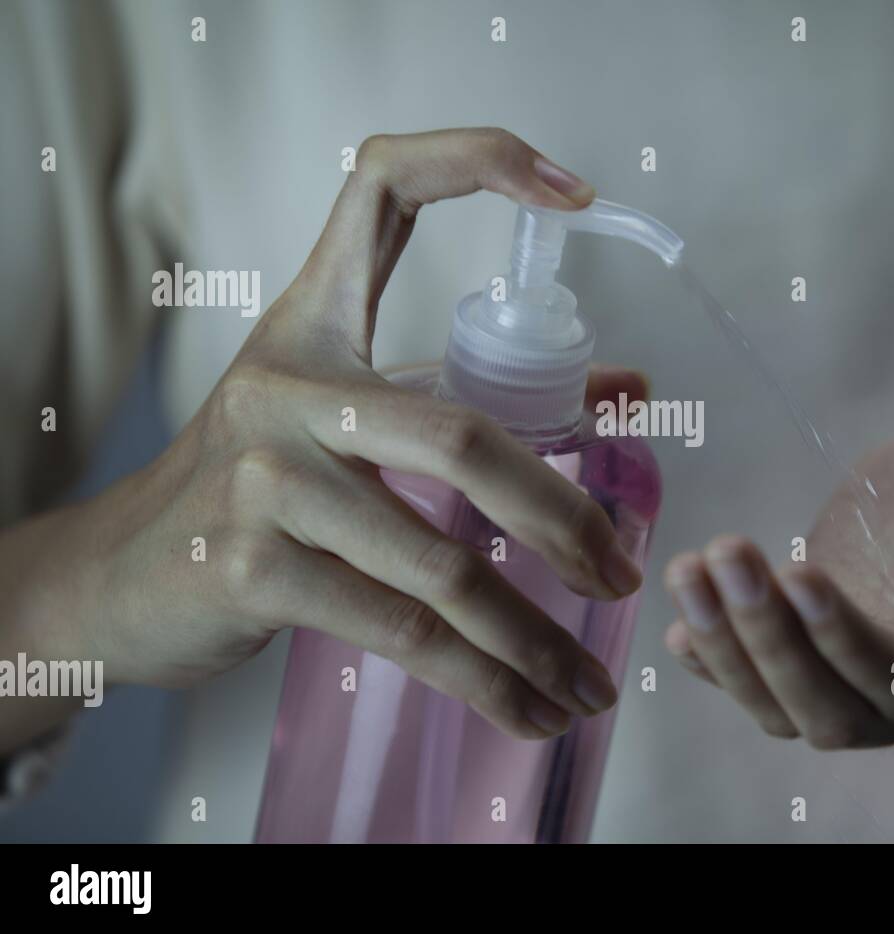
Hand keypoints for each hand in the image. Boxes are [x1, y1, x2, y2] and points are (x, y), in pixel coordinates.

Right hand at [1, 128, 644, 750]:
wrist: (122, 576)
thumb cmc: (257, 485)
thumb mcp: (349, 416)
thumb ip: (472, 395)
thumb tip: (626, 391)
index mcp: (313, 320)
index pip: (382, 188)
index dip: (478, 162)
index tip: (576, 193)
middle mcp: (288, 381)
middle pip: (464, 434)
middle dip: (564, 519)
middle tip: (621, 575)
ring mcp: (264, 475)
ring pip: (442, 560)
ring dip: (533, 634)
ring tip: (587, 682)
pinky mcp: (252, 567)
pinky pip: (400, 629)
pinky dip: (480, 680)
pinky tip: (526, 709)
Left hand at [664, 410, 893, 748]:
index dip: (850, 644)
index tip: (801, 575)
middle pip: (837, 711)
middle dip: (772, 642)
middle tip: (728, 554)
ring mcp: (863, 677)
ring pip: (790, 707)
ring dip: (732, 648)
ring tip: (693, 570)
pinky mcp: (817, 648)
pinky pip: (762, 685)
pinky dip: (718, 666)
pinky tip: (680, 631)